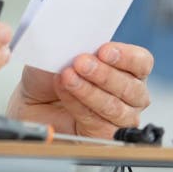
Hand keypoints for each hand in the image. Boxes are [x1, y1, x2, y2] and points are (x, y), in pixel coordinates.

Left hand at [6, 42, 152, 138]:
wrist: (31, 101)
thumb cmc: (51, 75)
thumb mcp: (59, 51)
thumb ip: (73, 44)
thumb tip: (75, 35)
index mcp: (126, 68)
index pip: (141, 62)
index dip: (127, 56)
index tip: (104, 50)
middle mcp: (129, 94)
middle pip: (132, 87)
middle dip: (104, 74)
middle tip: (81, 62)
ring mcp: (119, 117)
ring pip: (115, 107)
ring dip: (89, 90)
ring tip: (68, 77)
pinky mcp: (103, 135)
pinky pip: (98, 123)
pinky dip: (78, 105)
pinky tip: (64, 92)